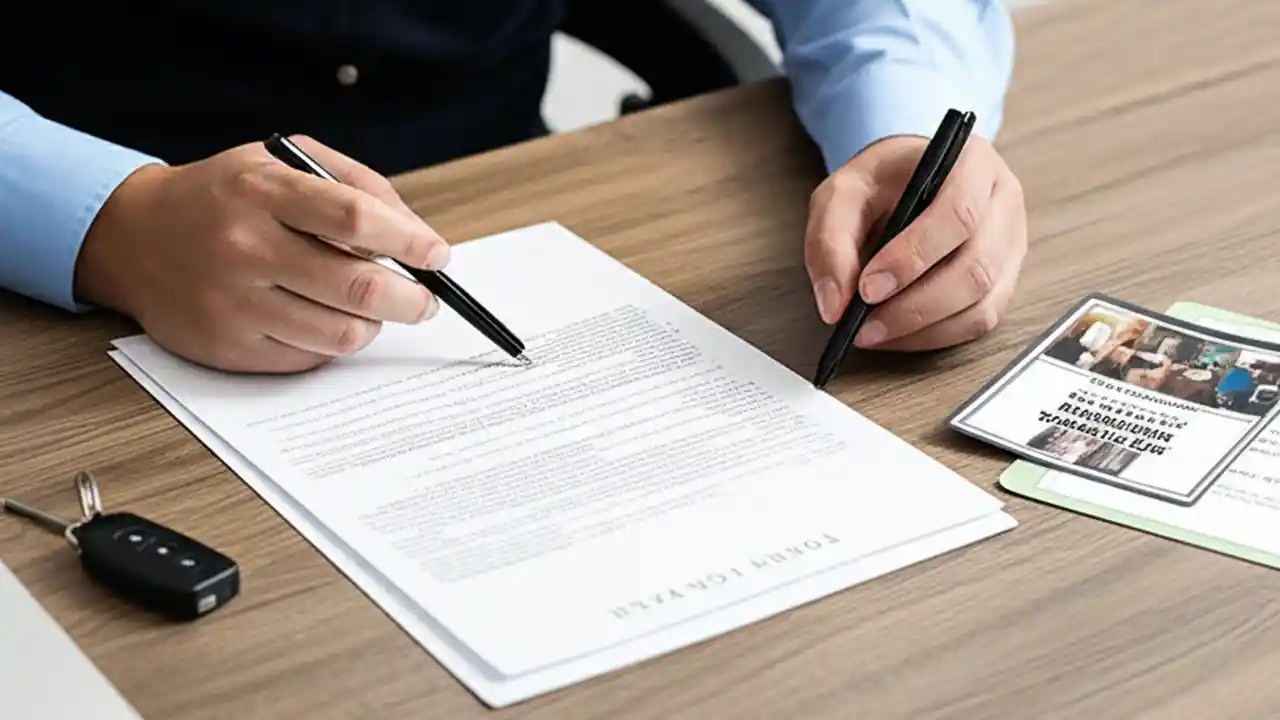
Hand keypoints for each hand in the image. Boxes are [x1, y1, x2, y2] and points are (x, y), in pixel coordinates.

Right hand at [75, 136, 448, 372]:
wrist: (134, 237)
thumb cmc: (225, 196)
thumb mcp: (283, 162)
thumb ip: (356, 185)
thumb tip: (417, 235)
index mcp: (263, 191)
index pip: (355, 219)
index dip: (409, 241)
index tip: (438, 255)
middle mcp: (245, 247)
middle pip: (357, 287)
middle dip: (411, 299)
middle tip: (425, 300)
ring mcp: (234, 302)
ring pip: (341, 333)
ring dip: (372, 323)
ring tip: (369, 306)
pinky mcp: (228, 346)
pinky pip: (309, 359)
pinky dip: (333, 343)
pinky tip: (323, 319)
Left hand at [805, 134, 1026, 350]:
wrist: (907, 180)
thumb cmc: (880, 183)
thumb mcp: (841, 194)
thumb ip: (830, 242)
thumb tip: (834, 304)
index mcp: (970, 163)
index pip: (958, 213)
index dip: (913, 257)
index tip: (868, 289)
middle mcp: (1003, 203)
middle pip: (975, 268)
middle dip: (914, 307)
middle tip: (863, 326)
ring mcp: (1011, 245)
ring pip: (982, 304)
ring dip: (922, 330)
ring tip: (873, 334)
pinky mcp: (1005, 280)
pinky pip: (979, 322)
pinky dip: (935, 337)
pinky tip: (897, 334)